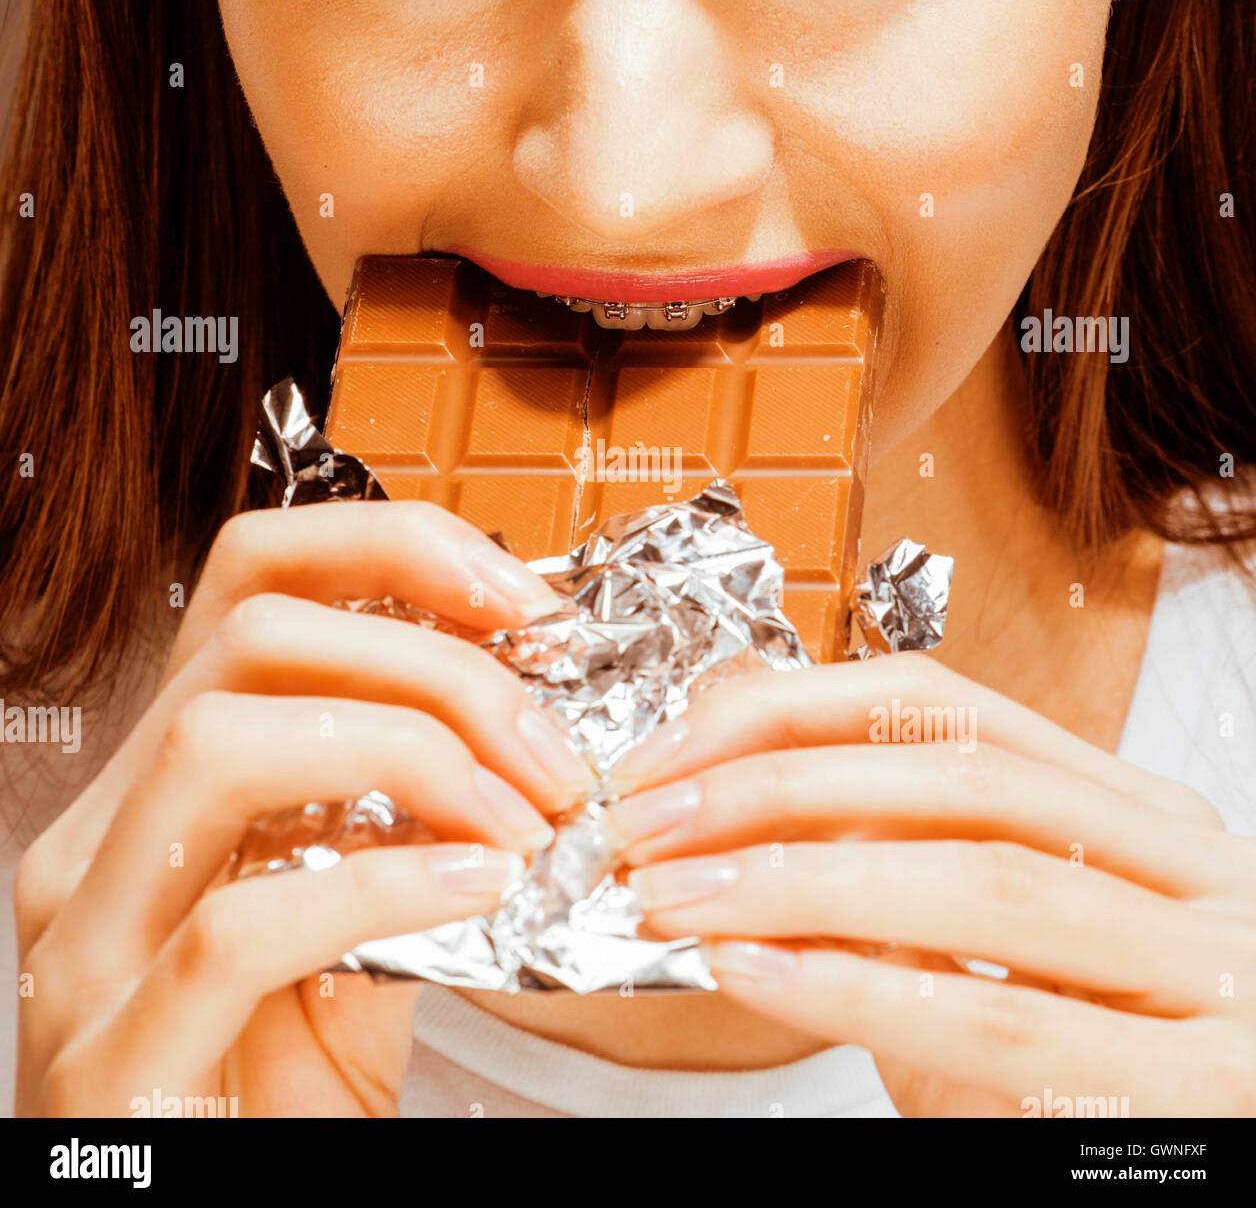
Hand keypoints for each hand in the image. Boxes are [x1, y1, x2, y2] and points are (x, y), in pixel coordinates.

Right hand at [15, 501, 593, 1116]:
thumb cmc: (301, 1071)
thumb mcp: (364, 908)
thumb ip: (408, 800)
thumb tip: (528, 697)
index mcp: (170, 776)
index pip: (251, 577)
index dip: (392, 549)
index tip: (523, 599)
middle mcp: (106, 834)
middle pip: (255, 638)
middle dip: (439, 665)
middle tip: (554, 748)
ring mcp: (89, 943)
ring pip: (222, 743)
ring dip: (412, 756)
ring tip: (525, 821)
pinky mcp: (113, 1061)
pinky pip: (238, 925)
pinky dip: (384, 886)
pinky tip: (483, 892)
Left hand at [604, 655, 1255, 1116]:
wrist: (1244, 1148)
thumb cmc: (1115, 1049)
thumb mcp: (1016, 941)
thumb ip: (907, 876)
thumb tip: (743, 832)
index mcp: (1133, 808)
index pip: (944, 703)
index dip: (792, 708)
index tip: (675, 746)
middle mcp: (1183, 865)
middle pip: (956, 774)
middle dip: (776, 786)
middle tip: (651, 820)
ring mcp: (1208, 972)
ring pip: (983, 882)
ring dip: (800, 880)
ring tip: (680, 895)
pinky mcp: (1199, 1088)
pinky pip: (1003, 1025)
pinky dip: (862, 992)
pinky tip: (759, 974)